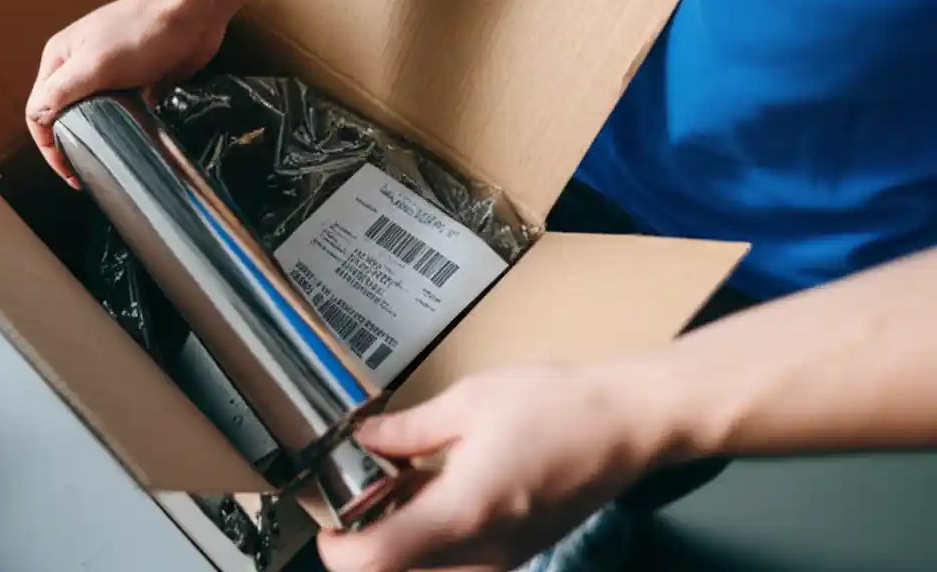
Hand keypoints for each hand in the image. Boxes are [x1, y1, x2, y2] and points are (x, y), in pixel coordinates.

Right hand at [25, 0, 227, 186]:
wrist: (192, 12)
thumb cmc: (141, 31)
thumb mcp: (94, 64)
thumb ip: (61, 92)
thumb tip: (37, 120)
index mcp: (61, 60)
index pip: (38, 110)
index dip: (47, 145)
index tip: (68, 171)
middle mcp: (80, 67)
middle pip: (64, 115)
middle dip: (71, 145)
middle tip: (86, 174)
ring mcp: (110, 74)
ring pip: (96, 115)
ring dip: (99, 138)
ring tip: (109, 164)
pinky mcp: (139, 81)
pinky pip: (125, 112)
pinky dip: (126, 127)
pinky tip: (135, 142)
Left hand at [319, 366, 673, 571]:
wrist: (628, 424)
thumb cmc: (559, 407)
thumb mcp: (469, 401)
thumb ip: (408, 429)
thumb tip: (364, 440)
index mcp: (461, 513)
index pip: (373, 561)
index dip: (335, 545)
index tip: (327, 512)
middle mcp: (481, 551)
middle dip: (365, 541)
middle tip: (358, 494)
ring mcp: (503, 558)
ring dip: (399, 541)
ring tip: (397, 488)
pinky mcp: (518, 553)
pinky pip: (457, 564)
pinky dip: (430, 539)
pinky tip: (433, 490)